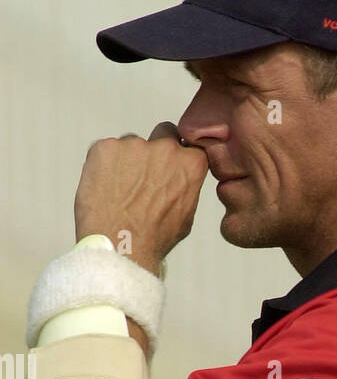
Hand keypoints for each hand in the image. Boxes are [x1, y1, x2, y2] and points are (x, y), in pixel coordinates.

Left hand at [74, 122, 207, 275]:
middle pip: (164, 134)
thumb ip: (186, 188)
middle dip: (157, 150)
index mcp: (190, 164)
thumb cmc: (153, 238)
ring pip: (132, 144)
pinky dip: (104, 165)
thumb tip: (180, 182)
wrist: (120, 245)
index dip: (180, 156)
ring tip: (120, 191)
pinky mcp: (105, 147)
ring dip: (127, 160)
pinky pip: (106, 150)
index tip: (171, 167)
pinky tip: (104, 189)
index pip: (190, 146)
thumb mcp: (186, 217)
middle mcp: (165, 148)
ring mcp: (133, 145)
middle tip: (144, 175)